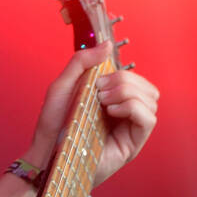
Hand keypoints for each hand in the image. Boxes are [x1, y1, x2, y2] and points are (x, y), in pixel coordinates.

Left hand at [24, 40, 158, 189]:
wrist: (45, 152)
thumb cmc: (53, 124)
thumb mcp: (64, 84)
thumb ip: (83, 61)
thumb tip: (107, 44)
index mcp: (114, 100)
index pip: (136, 79)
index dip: (121, 73)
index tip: (98, 80)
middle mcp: (126, 114)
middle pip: (148, 88)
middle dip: (125, 81)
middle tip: (99, 92)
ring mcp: (130, 129)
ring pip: (151, 100)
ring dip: (127, 93)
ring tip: (103, 104)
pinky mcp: (132, 144)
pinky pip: (149, 119)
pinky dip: (133, 108)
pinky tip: (111, 112)